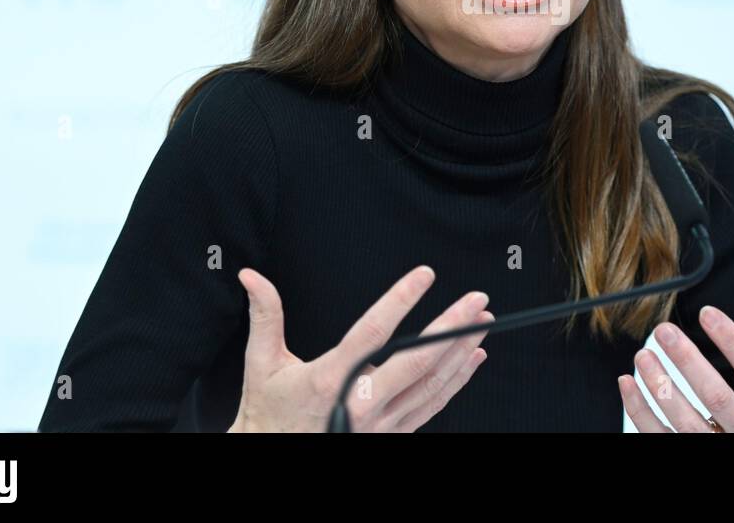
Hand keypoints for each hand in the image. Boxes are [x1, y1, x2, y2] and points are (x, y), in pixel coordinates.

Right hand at [228, 265, 492, 431]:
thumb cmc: (268, 415)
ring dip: (460, 352)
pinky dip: (456, 382)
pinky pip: (432, 408)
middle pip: (417, 361)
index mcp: (329, 380)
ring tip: (481, 323)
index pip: (374, 332)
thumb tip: (252, 277)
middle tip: (476, 301)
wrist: (268, 456)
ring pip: (431, 386)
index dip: (401, 300)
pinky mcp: (391, 438)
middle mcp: (359, 405)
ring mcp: (380, 426)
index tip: (424, 276)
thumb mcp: (262, 364)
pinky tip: (471, 360)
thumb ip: (265, 316)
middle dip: (452, 327)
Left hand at [619, 276, 733, 432]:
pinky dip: (640, 411)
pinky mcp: (694, 454)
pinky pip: (661, 437)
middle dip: (687, 362)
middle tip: (663, 330)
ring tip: (643, 355)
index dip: (731, 341)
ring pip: (685, 423)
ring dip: (660, 387)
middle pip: (717, 398)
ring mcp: (722, 446)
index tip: (706, 312)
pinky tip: (628, 382)